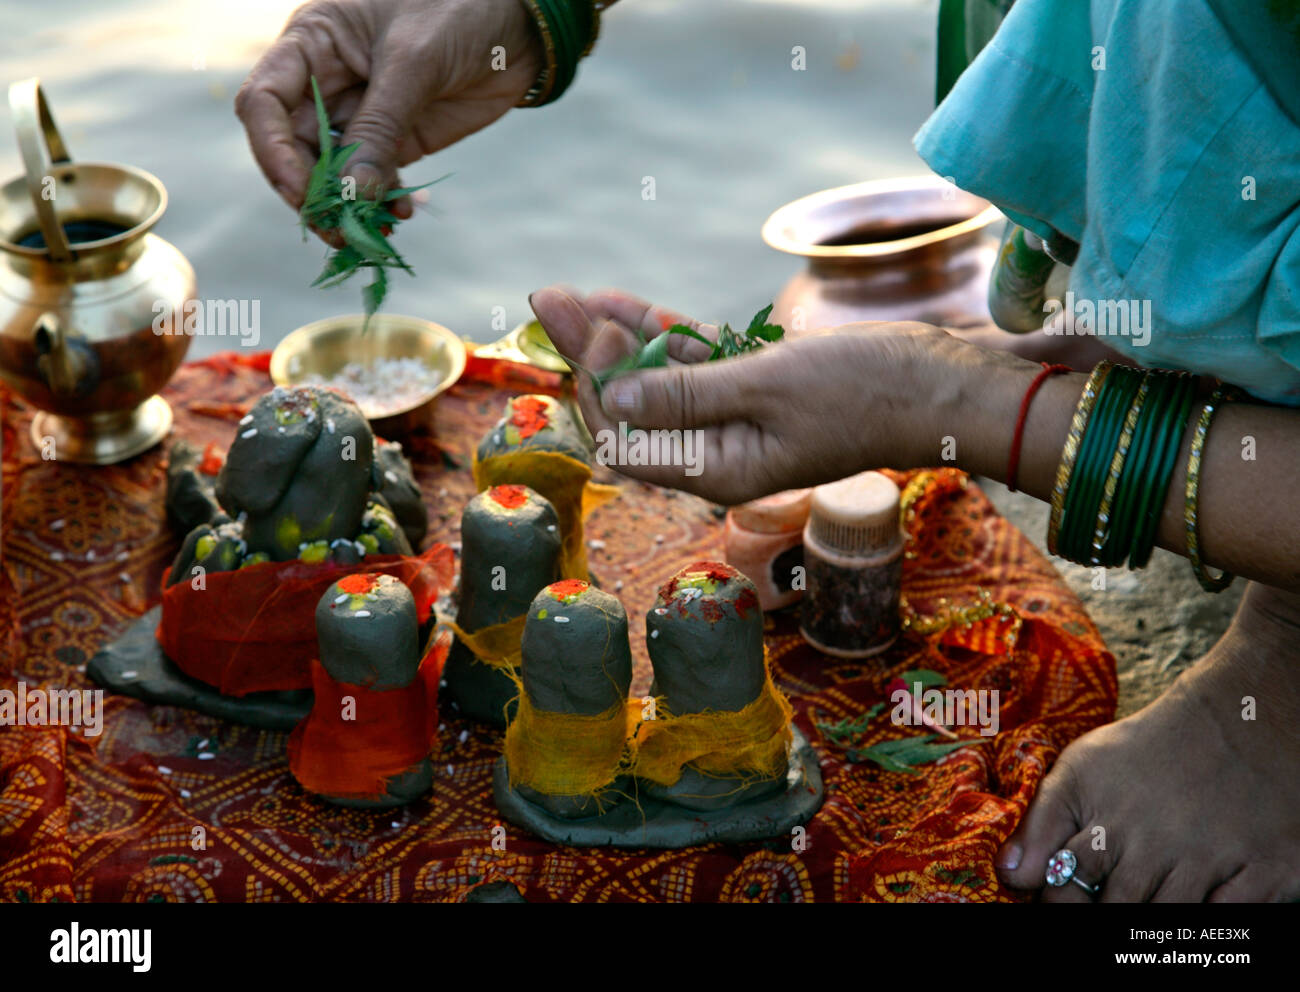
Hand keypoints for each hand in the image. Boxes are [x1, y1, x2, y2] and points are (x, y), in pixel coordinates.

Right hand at [236, 0, 541, 218]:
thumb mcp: (413, 62)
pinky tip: (400, 214)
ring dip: (346, 206)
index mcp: (312, 43)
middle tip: (338, 228)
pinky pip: (374, 180)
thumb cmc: (458, 10)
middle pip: (294, 148)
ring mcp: (361, 114)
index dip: (273, 151)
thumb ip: (380, 127)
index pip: (265, 103)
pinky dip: (381, 202)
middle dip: (312, 192)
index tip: (302, 192)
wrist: (520, 23)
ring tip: (370, 231)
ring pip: (332, 172)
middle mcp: (326, 81)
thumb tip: (352, 194)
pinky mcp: (396, 140)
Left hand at [530, 286, 958, 504]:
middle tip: (546, 301)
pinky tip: (625, 304)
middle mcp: (716, 450)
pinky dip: (663, 334)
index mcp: (717, 469)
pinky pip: (693, 362)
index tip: (586, 334)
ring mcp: (733, 417)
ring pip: (658, 376)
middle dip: (589, 354)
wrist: (933, 384)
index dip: (596, 389)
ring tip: (568, 294)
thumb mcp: (766, 387)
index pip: (627, 439)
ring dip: (617, 336)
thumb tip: (612, 400)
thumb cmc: (861, 392)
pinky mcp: (752, 386)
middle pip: (633, 404)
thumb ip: (687, 395)